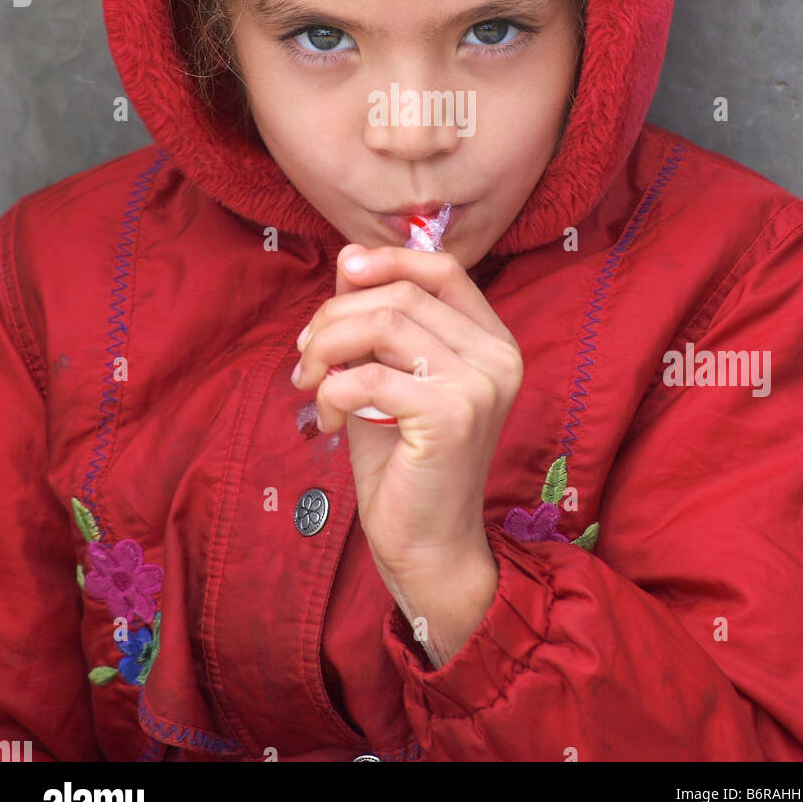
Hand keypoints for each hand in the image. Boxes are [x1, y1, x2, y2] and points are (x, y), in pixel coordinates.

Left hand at [291, 244, 523, 583]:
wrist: (426, 544)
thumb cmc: (403, 461)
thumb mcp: (386, 375)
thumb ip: (375, 320)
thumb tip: (348, 257)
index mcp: (492, 340)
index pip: (442, 267)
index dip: (386, 259)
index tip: (341, 274)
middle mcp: (498, 356)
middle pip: (401, 294)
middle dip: (336, 315)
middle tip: (305, 354)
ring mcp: (480, 385)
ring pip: (383, 323)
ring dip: (327, 346)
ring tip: (310, 381)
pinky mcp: (451, 416)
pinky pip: (368, 375)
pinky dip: (332, 392)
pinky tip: (330, 420)